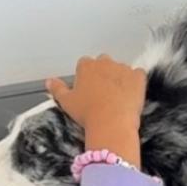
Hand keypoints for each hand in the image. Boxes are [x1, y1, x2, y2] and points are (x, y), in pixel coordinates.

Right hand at [46, 54, 145, 168]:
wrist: (111, 123)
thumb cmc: (87, 113)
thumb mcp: (66, 102)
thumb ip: (57, 88)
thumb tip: (48, 81)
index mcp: (86, 66)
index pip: (84, 64)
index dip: (86, 77)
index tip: (87, 90)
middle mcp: (105, 62)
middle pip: (103, 63)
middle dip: (103, 74)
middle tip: (102, 94)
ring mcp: (123, 68)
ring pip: (121, 69)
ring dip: (119, 78)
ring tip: (117, 98)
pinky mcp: (138, 77)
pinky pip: (138, 75)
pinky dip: (135, 82)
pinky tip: (131, 94)